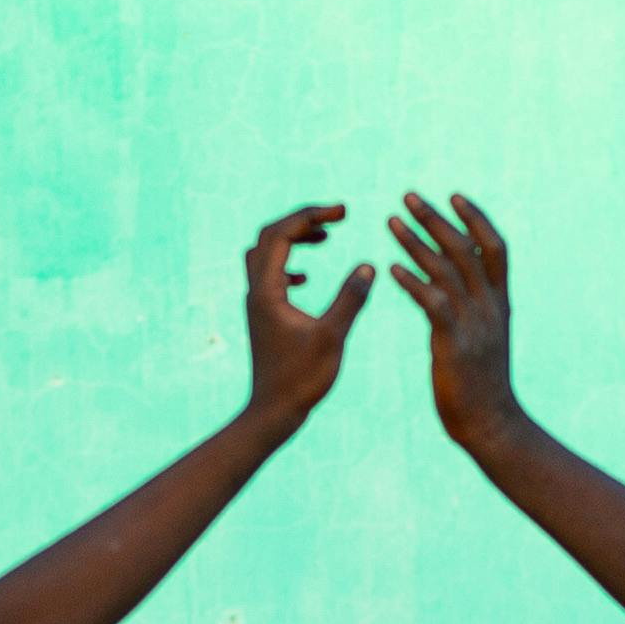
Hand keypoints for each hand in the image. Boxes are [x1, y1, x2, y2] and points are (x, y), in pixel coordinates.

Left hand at [237, 204, 370, 432]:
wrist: (273, 412)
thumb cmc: (301, 380)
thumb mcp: (333, 337)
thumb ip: (350, 299)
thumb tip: (368, 265)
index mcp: (268, 291)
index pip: (282, 234)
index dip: (312, 215)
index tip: (343, 211)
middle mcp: (256, 292)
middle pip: (269, 236)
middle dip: (302, 220)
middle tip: (336, 216)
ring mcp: (256, 304)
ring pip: (265, 254)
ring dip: (293, 239)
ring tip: (324, 238)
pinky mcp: (263, 316)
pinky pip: (268, 276)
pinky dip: (288, 265)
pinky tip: (306, 279)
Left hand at [383, 192, 519, 447]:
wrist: (491, 424)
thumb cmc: (482, 385)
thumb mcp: (485, 339)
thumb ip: (474, 309)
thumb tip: (454, 285)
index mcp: (500, 303)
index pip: (495, 247)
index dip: (476, 218)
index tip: (453, 195)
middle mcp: (491, 307)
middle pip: (466, 249)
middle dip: (436, 218)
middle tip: (407, 195)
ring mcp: (476, 324)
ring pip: (447, 270)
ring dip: (416, 242)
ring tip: (390, 221)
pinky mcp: (455, 344)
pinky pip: (433, 303)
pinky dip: (412, 282)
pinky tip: (390, 269)